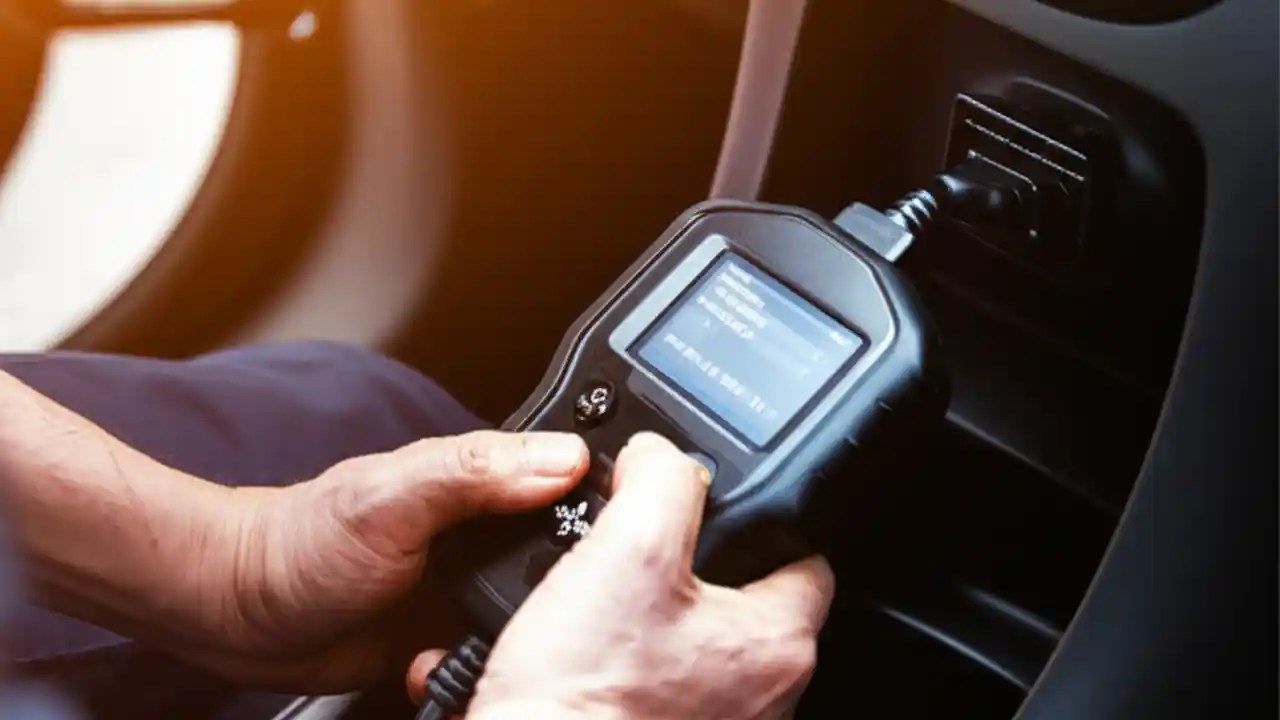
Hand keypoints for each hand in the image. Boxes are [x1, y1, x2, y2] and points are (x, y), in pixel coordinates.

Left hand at [197, 430, 587, 691]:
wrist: (237, 613)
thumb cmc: (299, 540)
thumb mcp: (392, 495)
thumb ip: (473, 472)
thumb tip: (564, 456)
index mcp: (484, 480)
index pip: (574, 482)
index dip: (612, 506)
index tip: (640, 542)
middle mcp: (487, 529)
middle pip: (570, 553)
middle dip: (583, 586)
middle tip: (588, 615)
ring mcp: (471, 586)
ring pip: (542, 610)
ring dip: (542, 632)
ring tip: (541, 649)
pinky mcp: (452, 636)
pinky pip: (501, 653)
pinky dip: (501, 666)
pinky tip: (487, 669)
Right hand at [407, 433, 834, 718]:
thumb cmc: (585, 698)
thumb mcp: (628, 548)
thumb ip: (660, 479)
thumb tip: (657, 452)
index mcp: (777, 644)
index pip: (806, 556)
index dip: (761, 516)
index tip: (718, 505)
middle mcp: (763, 698)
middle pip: (743, 599)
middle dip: (690, 565)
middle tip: (637, 549)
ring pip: (693, 644)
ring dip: (648, 615)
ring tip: (599, 602)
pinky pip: (657, 687)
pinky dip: (624, 662)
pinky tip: (583, 652)